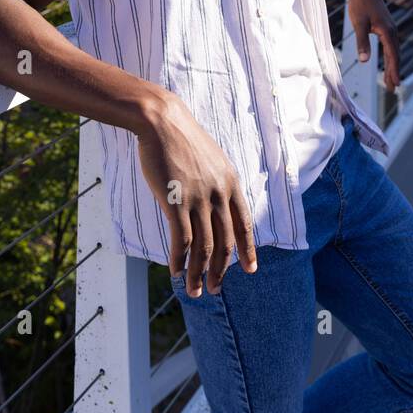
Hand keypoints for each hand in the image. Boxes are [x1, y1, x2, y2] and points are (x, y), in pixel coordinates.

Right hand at [135, 92, 256, 296]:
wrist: (163, 122)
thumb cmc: (182, 139)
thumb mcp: (211, 160)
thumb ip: (216, 184)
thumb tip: (213, 207)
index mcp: (231, 183)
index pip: (244, 224)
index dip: (248, 250)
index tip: (249, 269)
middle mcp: (219, 194)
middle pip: (224, 242)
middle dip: (220, 270)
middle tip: (214, 289)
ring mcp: (199, 199)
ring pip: (203, 247)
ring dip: (199, 273)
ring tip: (194, 290)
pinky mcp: (177, 201)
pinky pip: (181, 239)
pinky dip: (180, 260)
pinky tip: (176, 272)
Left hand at [347, 0, 400, 92]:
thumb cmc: (359, 5)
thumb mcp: (358, 24)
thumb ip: (362, 42)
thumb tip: (364, 61)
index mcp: (387, 32)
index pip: (392, 56)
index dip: (393, 71)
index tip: (394, 84)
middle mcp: (392, 31)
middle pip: (395, 56)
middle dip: (394, 72)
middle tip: (392, 89)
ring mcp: (390, 29)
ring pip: (393, 52)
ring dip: (392, 66)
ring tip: (390, 81)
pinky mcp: (386, 27)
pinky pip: (390, 46)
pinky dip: (390, 57)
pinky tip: (388, 63)